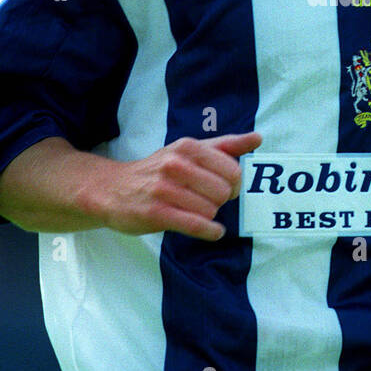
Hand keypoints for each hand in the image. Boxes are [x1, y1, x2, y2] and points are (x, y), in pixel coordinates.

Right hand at [97, 131, 262, 240]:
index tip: (224, 188)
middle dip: (221, 201)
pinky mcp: (157, 213)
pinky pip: (196, 226)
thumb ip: (225, 145)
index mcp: (188, 147)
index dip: (234, 184)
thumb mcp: (188, 151)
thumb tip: (257, 138)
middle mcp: (176, 165)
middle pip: (224, 192)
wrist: (112, 189)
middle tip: (209, 201)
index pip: (233, 170)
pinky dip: (210, 232)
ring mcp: (165, 189)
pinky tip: (212, 231)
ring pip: (211, 210)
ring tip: (197, 212)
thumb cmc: (158, 170)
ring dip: (210, 216)